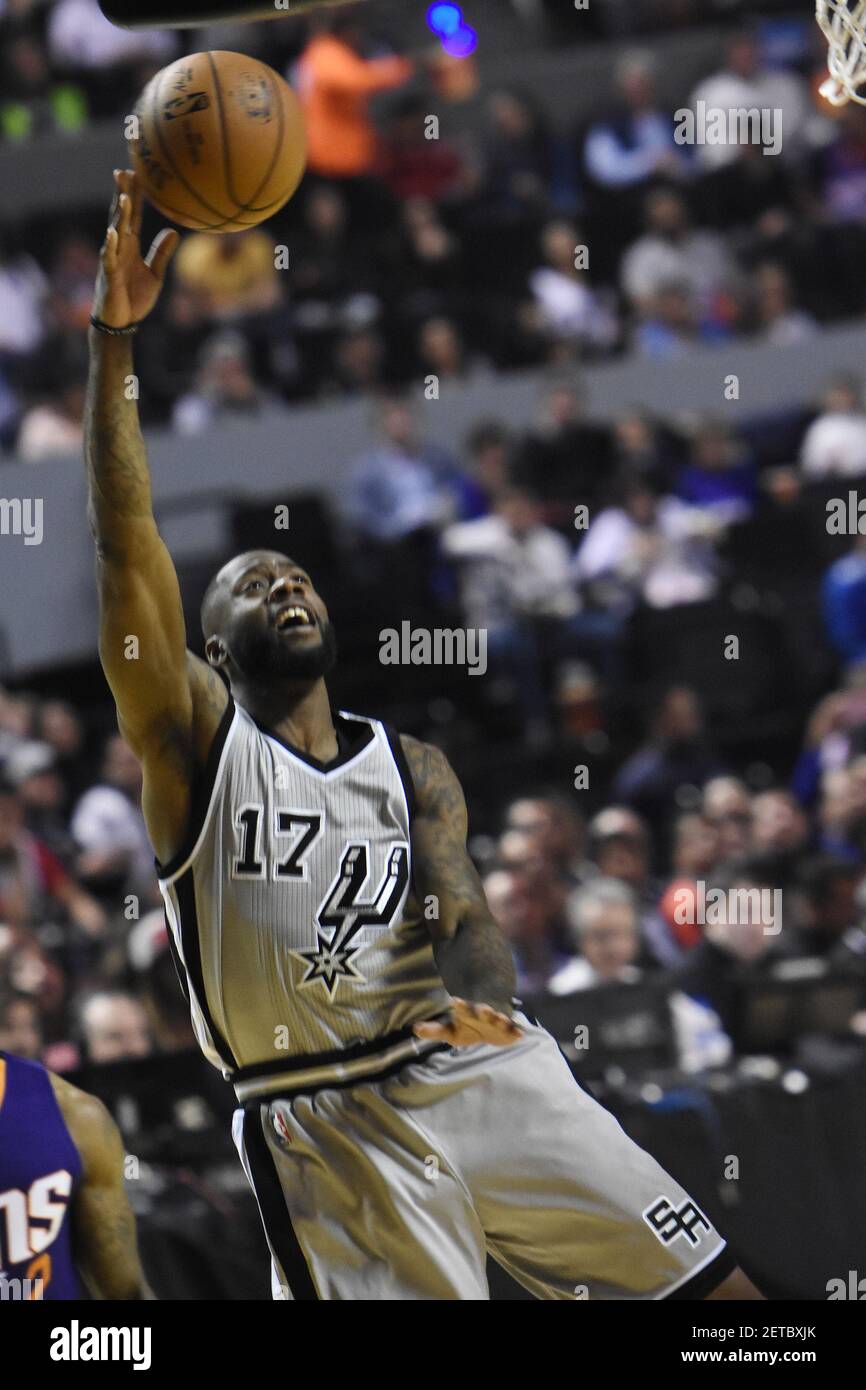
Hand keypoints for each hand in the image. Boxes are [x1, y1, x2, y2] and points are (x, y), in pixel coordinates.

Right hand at [93, 168, 178, 328]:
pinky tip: (112, 233)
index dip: (135, 195)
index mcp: (131, 246)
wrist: (121, 323)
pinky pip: (109, 258)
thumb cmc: (135, 298)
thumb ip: (161, 253)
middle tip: (124, 170)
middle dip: (121, 194)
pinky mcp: (109, 275)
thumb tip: (173, 231)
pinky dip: (110, 245)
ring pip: (115, 232)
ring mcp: (112, 260)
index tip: (137, 173)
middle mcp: (120, 248)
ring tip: (122, 196)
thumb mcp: (155, 275)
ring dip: (118, 215)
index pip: (133, 215)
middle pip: (120, 216)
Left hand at [413, 997, 522, 1047]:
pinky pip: (513, 1030)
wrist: (489, 1028)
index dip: (459, 1005)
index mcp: (467, 1013)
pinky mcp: (508, 1030)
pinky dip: (516, 1031)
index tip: (455, 1001)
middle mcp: (483, 1014)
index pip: (462, 1008)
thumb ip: (434, 1030)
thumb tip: (415, 1028)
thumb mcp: (450, 1031)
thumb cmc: (466, 1028)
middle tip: (482, 1008)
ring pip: (499, 1018)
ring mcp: (497, 1021)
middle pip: (483, 1011)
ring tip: (501, 1019)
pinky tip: (520, 1035)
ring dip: (500, 1018)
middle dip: (483, 1010)